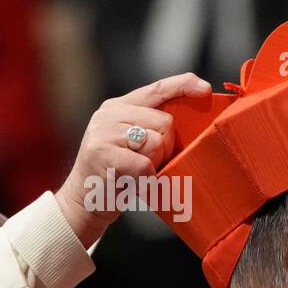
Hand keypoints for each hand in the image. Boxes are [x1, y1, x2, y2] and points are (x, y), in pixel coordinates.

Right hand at [56, 73, 209, 247]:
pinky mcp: (102, 153)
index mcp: (118, 106)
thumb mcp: (131, 143)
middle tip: (148, 164)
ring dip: (155, 163)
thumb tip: (191, 119)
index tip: (205, 89)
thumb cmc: (116, 175)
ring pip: (156, 142)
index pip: (157, 89)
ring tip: (137, 172)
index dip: (183, 85)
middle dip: (166, 147)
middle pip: (164, 121)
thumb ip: (150, 126)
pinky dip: (147, 178)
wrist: (83, 203)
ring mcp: (104, 132)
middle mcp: (109, 114)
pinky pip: (145, 164)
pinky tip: (135, 182)